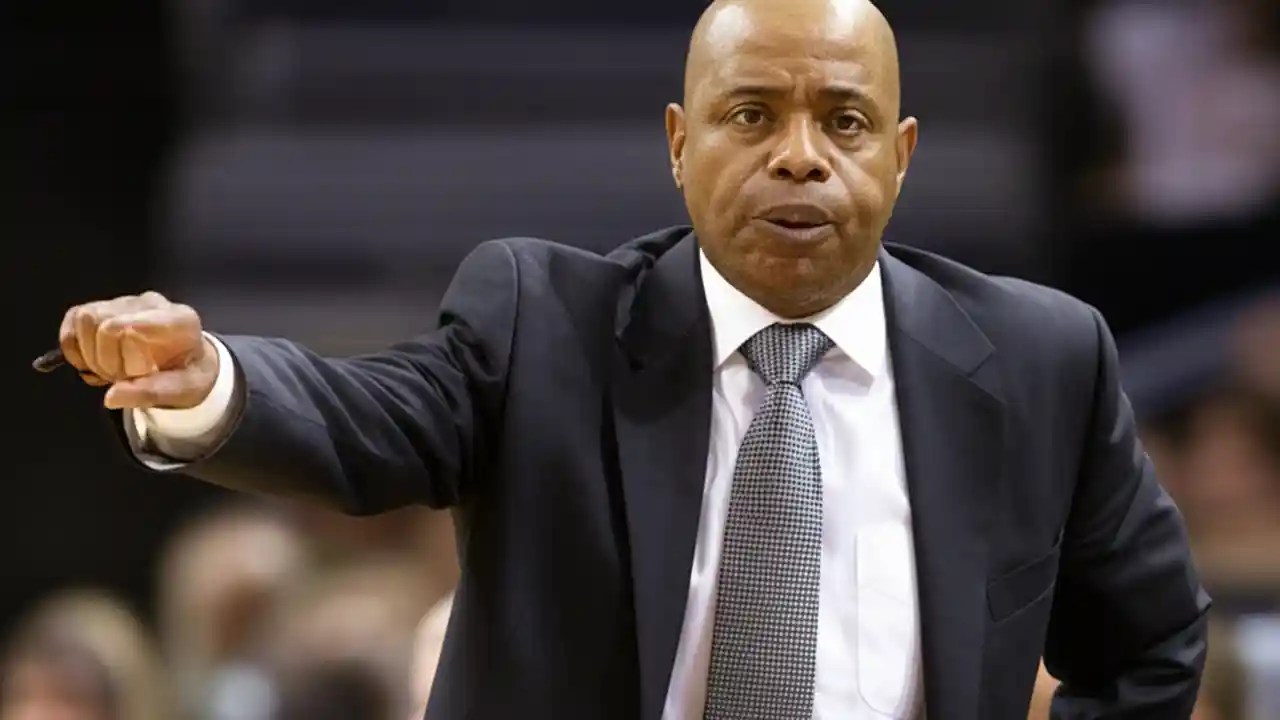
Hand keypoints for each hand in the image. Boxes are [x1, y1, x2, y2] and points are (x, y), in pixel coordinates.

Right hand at [58, 291, 218, 408]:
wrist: (188, 363)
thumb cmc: (188, 375)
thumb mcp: (184, 391)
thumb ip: (152, 393)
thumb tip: (111, 397)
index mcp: (176, 320)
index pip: (121, 326)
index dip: (113, 357)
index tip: (129, 377)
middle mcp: (150, 304)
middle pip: (97, 320)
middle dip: (100, 358)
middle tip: (119, 378)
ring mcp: (127, 302)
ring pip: (83, 318)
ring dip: (88, 353)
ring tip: (109, 371)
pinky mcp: (107, 307)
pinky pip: (74, 318)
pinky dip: (74, 346)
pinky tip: (93, 362)